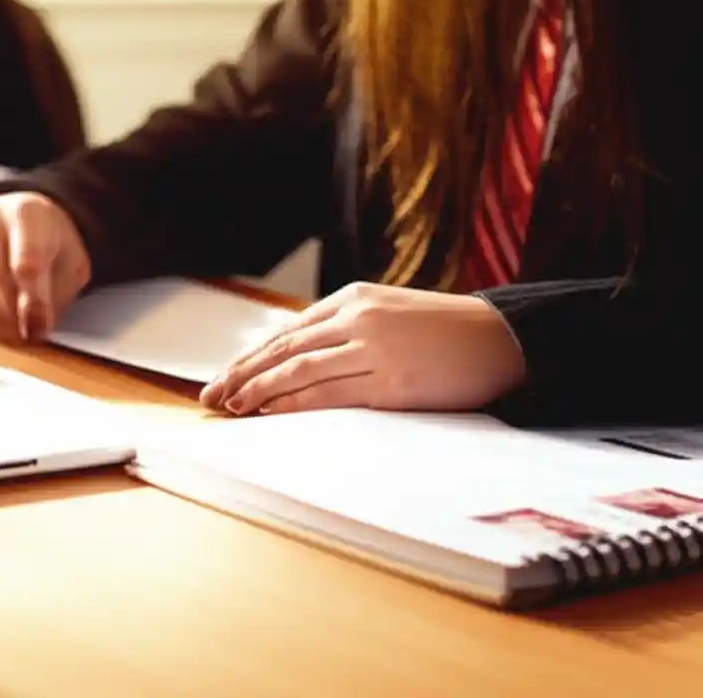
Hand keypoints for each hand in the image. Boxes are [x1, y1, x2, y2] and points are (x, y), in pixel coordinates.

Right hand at [0, 192, 91, 342]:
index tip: (38, 328)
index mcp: (27, 212)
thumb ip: (57, 293)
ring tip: (6, 320)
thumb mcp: (71, 263)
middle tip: (18, 336)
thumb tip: (33, 326)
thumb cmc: (48, 244)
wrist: (22, 221)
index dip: (33, 305)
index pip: (27, 265)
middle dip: (4, 317)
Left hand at [199, 282, 526, 414]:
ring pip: (297, 371)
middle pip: (282, 350)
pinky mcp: (391, 381)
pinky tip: (270, 414)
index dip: (249, 358)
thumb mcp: (387, 314)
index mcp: (351, 299)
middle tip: (210, 397)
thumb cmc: (443, 332)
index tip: (221, 378)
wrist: (503, 339)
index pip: (286, 333)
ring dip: (258, 391)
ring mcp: (373, 349)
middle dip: (241, 375)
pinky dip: (293, 405)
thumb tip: (296, 359)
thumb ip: (344, 330)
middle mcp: (356, 318)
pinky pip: (329, 395)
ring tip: (232, 408)